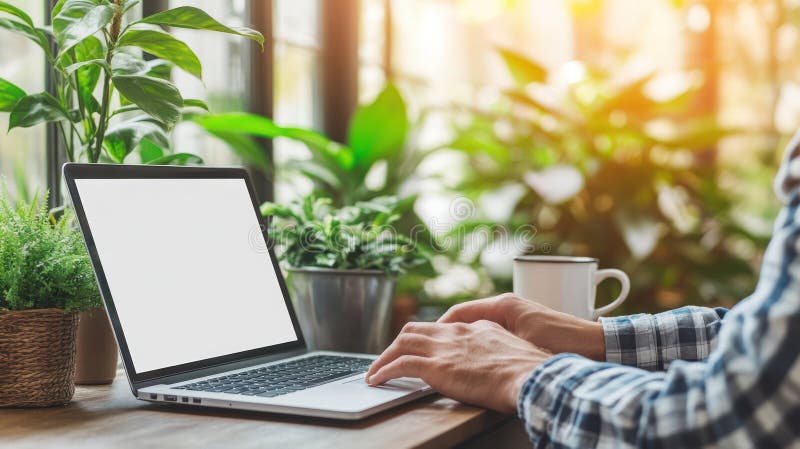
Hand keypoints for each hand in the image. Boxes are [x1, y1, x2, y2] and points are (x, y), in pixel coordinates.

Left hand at [365, 320, 550, 413]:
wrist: (530, 375)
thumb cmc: (529, 370)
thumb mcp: (513, 349)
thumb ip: (497, 348)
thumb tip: (495, 359)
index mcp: (475, 327)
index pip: (441, 327)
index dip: (426, 337)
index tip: (418, 347)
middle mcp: (455, 333)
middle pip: (415, 330)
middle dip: (398, 343)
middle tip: (389, 357)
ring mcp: (444, 348)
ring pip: (402, 343)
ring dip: (385, 356)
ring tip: (375, 370)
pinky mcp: (437, 367)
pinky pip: (400, 365)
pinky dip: (384, 371)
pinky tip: (377, 379)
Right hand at [438, 293, 605, 360]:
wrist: (595, 345)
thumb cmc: (563, 342)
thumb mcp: (524, 341)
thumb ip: (494, 341)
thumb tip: (465, 342)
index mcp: (504, 305)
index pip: (460, 312)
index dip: (440, 327)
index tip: (425, 340)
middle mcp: (508, 305)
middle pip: (466, 316)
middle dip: (446, 332)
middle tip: (429, 347)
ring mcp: (515, 315)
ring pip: (477, 324)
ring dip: (461, 337)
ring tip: (446, 354)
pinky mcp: (522, 326)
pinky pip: (490, 331)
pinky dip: (477, 342)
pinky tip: (472, 358)